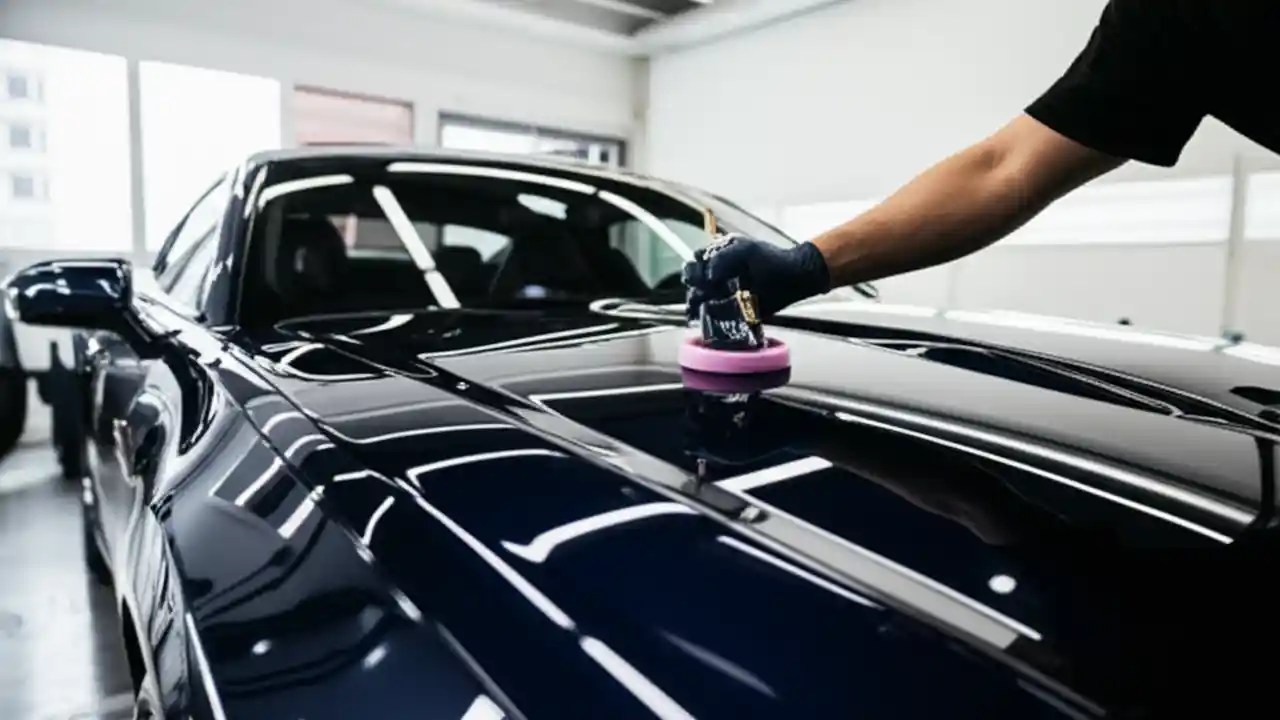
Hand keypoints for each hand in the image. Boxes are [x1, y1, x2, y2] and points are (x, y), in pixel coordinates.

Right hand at [682, 235, 830, 320]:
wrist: (793, 278)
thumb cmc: (771, 259)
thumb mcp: (745, 251)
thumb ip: (723, 258)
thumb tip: (709, 276)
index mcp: (716, 259)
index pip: (693, 265)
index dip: (695, 271)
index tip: (706, 276)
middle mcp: (716, 278)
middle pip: (693, 284)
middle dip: (695, 288)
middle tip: (707, 291)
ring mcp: (723, 296)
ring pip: (699, 302)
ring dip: (698, 304)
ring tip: (707, 306)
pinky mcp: (732, 313)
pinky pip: (713, 319)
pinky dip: (708, 319)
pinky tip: (710, 318)